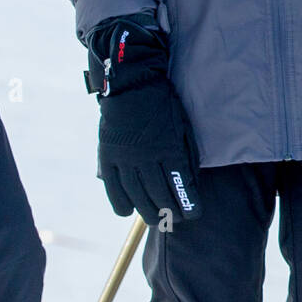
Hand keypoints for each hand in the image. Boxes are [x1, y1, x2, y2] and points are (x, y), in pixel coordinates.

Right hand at [87, 16, 201, 223]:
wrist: (131, 81)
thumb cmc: (163, 102)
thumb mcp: (182, 126)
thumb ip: (186, 155)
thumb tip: (189, 183)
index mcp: (170, 148)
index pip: (181, 188)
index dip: (188, 206)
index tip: (193, 214)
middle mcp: (147, 157)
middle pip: (159, 197)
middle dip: (170, 213)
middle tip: (174, 220)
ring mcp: (125, 158)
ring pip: (137, 196)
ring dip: (148, 212)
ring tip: (156, 219)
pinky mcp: (109, 156)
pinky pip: (113, 188)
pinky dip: (121, 203)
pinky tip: (128, 210)